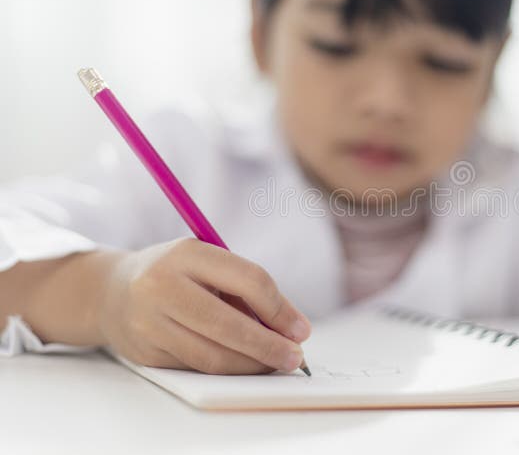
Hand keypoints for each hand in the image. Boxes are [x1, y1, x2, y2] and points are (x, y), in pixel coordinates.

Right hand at [98, 238, 311, 374]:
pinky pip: (196, 367)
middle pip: (230, 325)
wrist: (111, 292)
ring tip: (275, 364)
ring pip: (213, 355)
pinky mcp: (145, 352)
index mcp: (188, 253)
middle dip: (269, 346)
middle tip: (295, 357)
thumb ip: (248, 289)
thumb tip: (292, 327)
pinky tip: (245, 366)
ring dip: (251, 365)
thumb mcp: (208, 265)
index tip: (301, 329)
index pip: (249, 280)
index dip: (280, 309)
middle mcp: (163, 285)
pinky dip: (227, 370)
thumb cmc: (176, 275)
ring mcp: (149, 321)